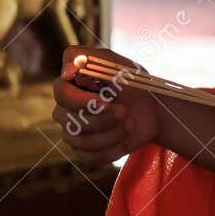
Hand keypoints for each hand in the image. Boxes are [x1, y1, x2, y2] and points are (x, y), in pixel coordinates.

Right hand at [52, 46, 160, 167]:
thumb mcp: (114, 63)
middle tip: (124, 111)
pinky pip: (90, 157)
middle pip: (67, 121)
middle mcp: (65, 109)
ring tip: (130, 123)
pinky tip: (127, 139)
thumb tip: (65, 70)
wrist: (153, 109)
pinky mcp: (85, 152)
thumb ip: (88, 58)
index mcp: (70, 85)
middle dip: (100, 119)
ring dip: (111, 134)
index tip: (107, 101)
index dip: (81, 100)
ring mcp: (73, 132)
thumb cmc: (132, 82)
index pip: (61, 93)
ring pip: (80, 141)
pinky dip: (113, 150)